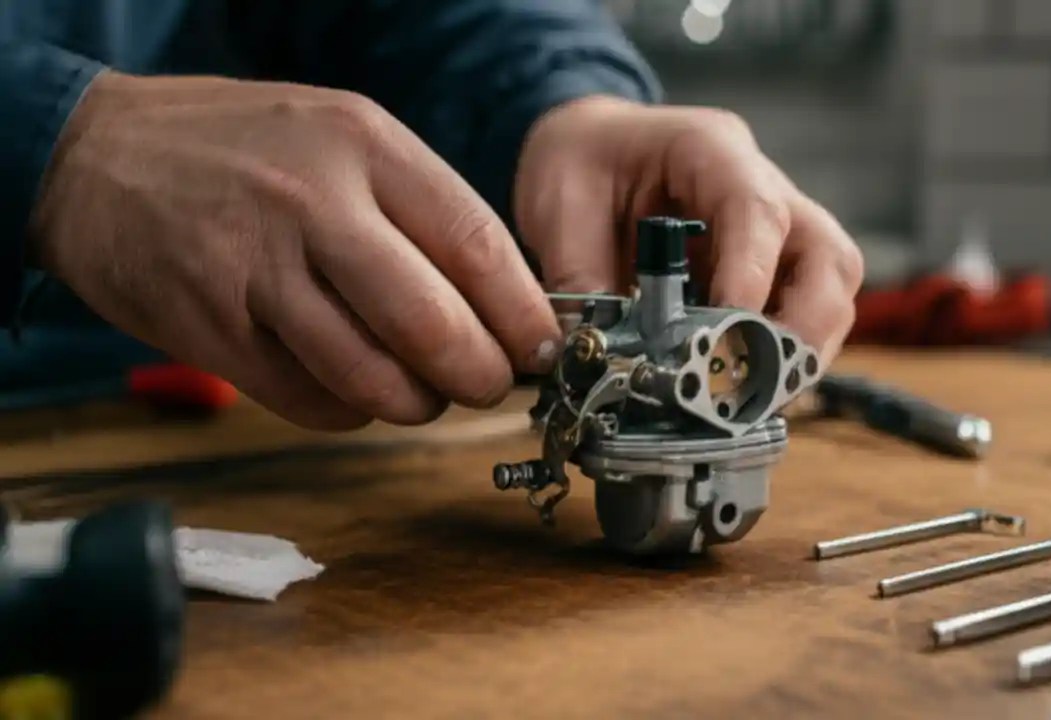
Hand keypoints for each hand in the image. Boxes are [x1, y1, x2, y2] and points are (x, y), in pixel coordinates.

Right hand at [31, 72, 560, 429]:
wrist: (94, 157)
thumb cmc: (240, 152)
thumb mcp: (339, 137)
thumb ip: (419, 210)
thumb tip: (504, 301)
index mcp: (363, 145)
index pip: (475, 243)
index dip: (522, 314)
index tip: (544, 350)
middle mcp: (311, 202)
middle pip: (431, 323)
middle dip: (478, 375)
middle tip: (489, 385)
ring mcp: (254, 268)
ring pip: (371, 377)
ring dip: (415, 404)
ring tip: (420, 392)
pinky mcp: (210, 329)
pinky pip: (310, 402)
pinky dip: (348, 411)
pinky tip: (350, 388)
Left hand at [514, 96, 863, 363]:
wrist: (590, 149)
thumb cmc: (581, 161)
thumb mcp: (559, 205)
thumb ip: (581, 278)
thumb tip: (604, 359)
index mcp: (712, 150)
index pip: (758, 212)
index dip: (751, 278)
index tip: (725, 337)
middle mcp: (766, 188)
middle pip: (830, 259)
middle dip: (802, 331)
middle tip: (753, 384)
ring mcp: (779, 233)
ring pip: (832, 293)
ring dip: (799, 355)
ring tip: (746, 398)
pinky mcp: (774, 272)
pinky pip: (803, 318)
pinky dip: (780, 361)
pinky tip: (738, 390)